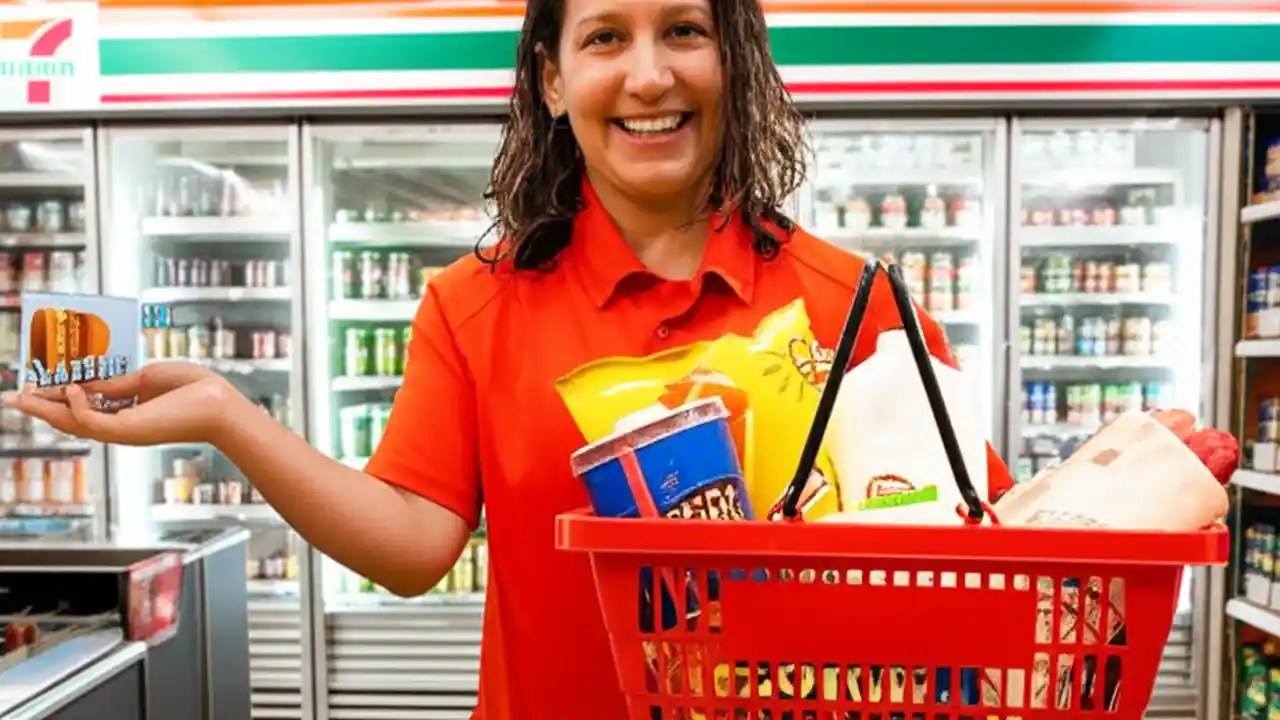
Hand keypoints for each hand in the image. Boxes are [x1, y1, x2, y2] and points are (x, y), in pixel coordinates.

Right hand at [2, 361, 235, 446]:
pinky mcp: (129, 431)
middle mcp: (120, 425)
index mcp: (126, 412)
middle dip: (40, 408)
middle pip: (70, 418)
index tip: (35, 387)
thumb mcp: (147, 379)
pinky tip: (69, 389)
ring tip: (20, 397)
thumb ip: (117, 384)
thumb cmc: (194, 390)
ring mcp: (123, 430)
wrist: (221, 405)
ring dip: (45, 410)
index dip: (57, 397)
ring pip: (74, 423)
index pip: (83, 407)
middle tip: (12, 398)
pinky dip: (78, 406)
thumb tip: (86, 383)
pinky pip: (93, 420)